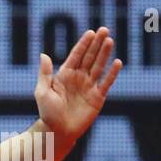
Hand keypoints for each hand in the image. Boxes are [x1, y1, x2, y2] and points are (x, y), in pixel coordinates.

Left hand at [35, 26, 121, 144]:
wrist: (57, 131)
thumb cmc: (47, 113)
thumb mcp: (43, 91)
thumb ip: (45, 74)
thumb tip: (43, 54)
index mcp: (65, 75)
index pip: (76, 56)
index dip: (83, 44)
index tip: (91, 32)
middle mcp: (78, 78)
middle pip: (89, 57)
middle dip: (97, 44)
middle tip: (105, 30)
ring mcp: (89, 87)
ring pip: (99, 66)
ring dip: (104, 54)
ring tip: (110, 40)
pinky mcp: (98, 97)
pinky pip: (106, 82)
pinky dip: (112, 73)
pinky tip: (117, 62)